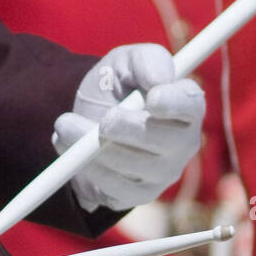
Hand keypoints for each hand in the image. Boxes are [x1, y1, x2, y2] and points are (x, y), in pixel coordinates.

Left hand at [53, 43, 204, 212]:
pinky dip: (88, 168)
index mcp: (186, 105)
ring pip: (132, 165)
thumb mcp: (126, 62)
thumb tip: (159, 80)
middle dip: (126, 128)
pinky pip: (114, 186)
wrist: (89, 118)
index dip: (174, 103)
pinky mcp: (138, 195)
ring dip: (93, 146)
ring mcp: (163, 173)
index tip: (152, 98)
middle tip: (102, 119)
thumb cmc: (117, 86)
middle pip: (163, 140)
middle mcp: (183, 143)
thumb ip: (146, 61)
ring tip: (64, 126)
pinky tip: (72, 151)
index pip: (191, 105)